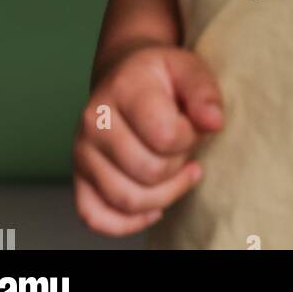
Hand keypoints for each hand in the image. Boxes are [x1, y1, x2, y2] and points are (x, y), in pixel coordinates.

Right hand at [73, 45, 222, 236]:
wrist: (125, 75)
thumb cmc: (160, 75)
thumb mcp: (188, 68)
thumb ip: (204, 92)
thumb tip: (214, 123)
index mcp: (124, 89)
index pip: (165, 135)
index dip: (191, 138)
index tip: (193, 126)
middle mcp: (95, 121)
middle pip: (149, 172)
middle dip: (179, 166)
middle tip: (184, 148)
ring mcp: (82, 152)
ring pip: (128, 200)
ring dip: (165, 195)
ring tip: (178, 173)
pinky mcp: (79, 177)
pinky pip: (96, 217)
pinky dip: (128, 223)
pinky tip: (154, 208)